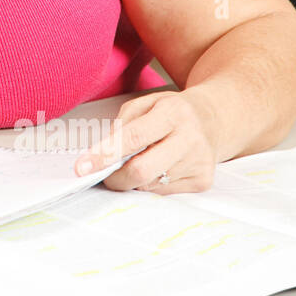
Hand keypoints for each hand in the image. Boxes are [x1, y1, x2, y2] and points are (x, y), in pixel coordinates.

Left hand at [74, 89, 219, 193]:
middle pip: (141, 171)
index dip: (105, 154)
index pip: (134, 137)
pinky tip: (159, 166)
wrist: (212, 119)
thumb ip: (121, 126)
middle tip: (103, 174)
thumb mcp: (145, 104)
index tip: (82, 166)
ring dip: (134, 178)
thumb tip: (103, 157)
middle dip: (115, 177)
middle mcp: (190, 139)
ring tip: (142, 159)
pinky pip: (162, 191)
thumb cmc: (171, 111)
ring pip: (149, 184)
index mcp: (173, 113)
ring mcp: (199, 163)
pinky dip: (150, 182)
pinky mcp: (202, 181)